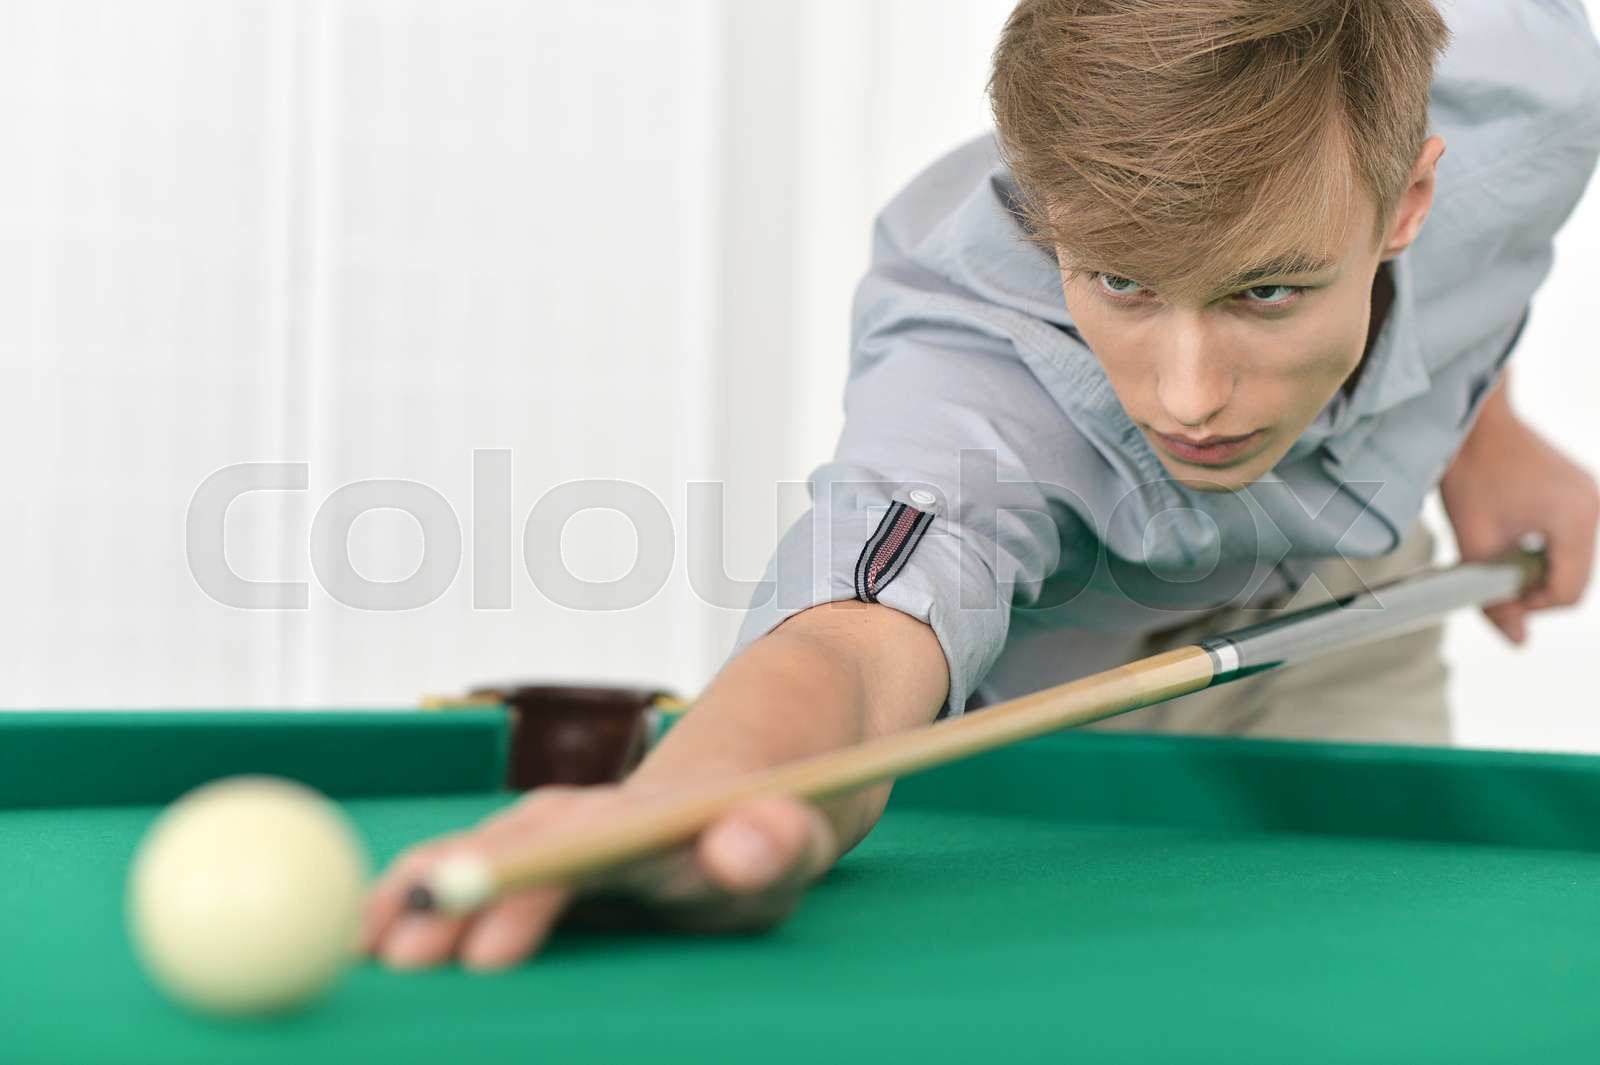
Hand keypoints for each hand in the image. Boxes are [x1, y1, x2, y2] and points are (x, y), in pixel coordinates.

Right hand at [361, 784, 837, 969]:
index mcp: (637, 819)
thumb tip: (741, 846)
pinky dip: (401, 901)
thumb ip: (772, 843)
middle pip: (499, 852)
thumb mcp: (790, 841)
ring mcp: (535, 832)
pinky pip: (447, 871)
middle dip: (447, 906)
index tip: (487, 953)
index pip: (579, 853)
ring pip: (460, 856)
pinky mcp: (514, 855)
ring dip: (406, 901)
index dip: (531, 897)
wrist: (735, 800)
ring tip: (353, 951)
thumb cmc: (765, 834)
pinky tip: (360, 938)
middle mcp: (573, 816)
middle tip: (395, 963)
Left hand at [1441, 412, 1598, 643]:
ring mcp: (1593, 497)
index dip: (1530, 607)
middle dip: (1536, 590)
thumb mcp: (1474, 545)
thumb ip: (1495, 598)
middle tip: (1493, 579)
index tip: (1496, 597)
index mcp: (1574, 520)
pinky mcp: (1584, 492)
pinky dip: (1547, 550)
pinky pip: (1574, 539)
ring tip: (1500, 556)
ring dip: (1540, 570)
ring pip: (1576, 562)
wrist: (1474, 425)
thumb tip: (1517, 642)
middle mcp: (1595, 508)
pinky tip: (1514, 540)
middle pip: (1577, 580)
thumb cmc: (1471, 475)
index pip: (1567, 593)